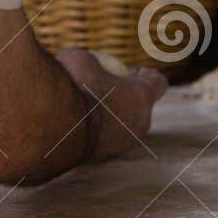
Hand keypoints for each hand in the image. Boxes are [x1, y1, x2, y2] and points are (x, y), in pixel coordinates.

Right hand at [54, 50, 168, 162]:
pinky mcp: (106, 157)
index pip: (158, 83)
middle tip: (108, 90)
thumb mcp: (79, 60)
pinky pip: (104, 140)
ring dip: (111, 118)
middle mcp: (140, 123)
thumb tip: (84, 62)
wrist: (59, 125)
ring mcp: (125, 144)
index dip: (147, 75)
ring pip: (123, 127)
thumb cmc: (74, 87)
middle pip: (142, 108)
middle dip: (129, 99)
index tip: (133, 72)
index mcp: (142, 96)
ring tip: (87, 108)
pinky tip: (75, 124)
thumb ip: (90, 61)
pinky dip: (95, 132)